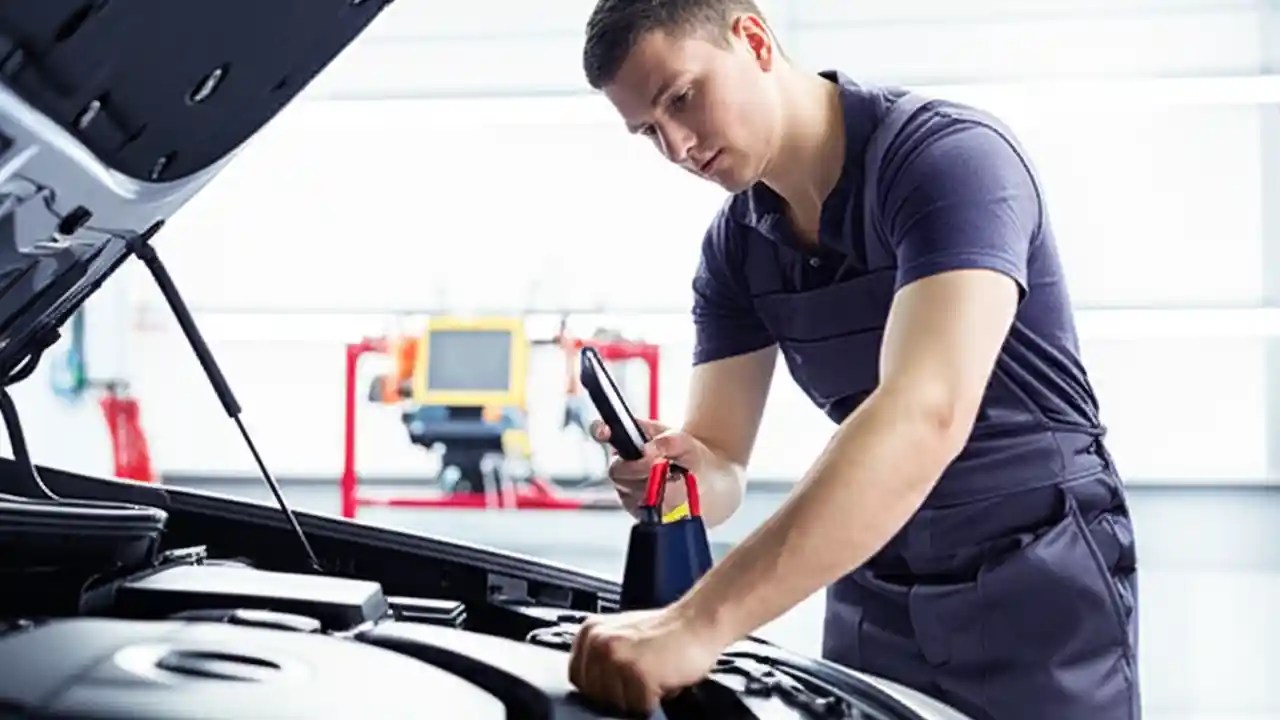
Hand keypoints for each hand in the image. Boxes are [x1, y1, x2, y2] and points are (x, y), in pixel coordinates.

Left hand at [568, 607, 725, 715]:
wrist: (699, 621)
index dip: (603, 687)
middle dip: (621, 693)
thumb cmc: (666, 633)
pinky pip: (640, 707)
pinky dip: (656, 699)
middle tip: (644, 672)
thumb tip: (592, 691)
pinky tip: (665, 676)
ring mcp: (616, 658)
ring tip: (655, 672)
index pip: (579, 680)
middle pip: (596, 696)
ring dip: (638, 697)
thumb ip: (601, 659)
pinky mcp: (638, 673)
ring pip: (617, 705)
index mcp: (589, 632)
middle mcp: (597, 643)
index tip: (623, 679)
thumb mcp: (621, 638)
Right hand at [590, 418, 708, 515]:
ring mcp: (629, 490)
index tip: (605, 431)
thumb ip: (666, 442)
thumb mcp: (683, 441)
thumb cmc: (691, 456)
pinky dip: (663, 504)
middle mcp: (624, 465)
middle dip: (639, 468)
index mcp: (629, 441)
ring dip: (656, 487)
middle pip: (617, 471)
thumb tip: (647, 452)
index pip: (604, 432)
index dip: (600, 431)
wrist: (710, 481)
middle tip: (661, 464)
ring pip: (632, 493)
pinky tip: (678, 497)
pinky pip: (645, 511)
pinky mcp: (639, 511)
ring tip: (678, 480)